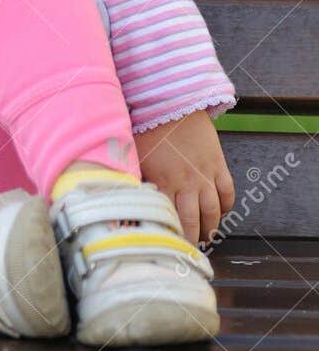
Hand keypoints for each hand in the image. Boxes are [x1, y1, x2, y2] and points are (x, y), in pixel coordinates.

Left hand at [134, 110, 235, 248]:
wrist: (173, 101)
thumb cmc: (146, 127)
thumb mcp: (133, 156)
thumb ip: (133, 181)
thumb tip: (125, 201)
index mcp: (164, 183)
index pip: (169, 220)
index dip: (170, 237)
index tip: (168, 248)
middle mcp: (187, 183)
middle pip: (194, 222)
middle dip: (192, 239)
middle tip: (189, 249)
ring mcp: (205, 174)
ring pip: (213, 212)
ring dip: (211, 227)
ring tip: (206, 236)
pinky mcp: (218, 163)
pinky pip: (227, 192)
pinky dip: (225, 205)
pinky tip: (220, 211)